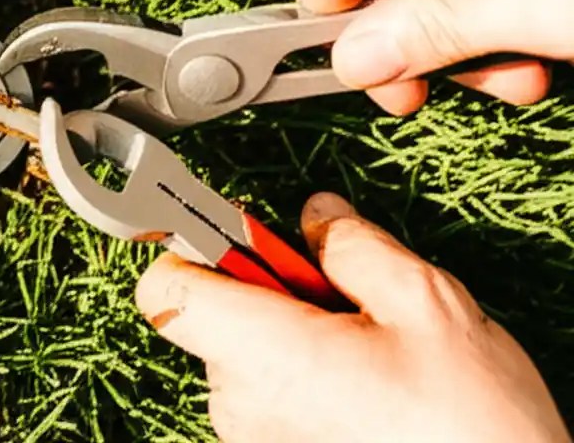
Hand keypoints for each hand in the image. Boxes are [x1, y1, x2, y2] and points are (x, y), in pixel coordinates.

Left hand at [135, 193, 569, 442]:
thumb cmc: (470, 421)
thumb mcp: (426, 305)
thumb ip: (353, 247)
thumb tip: (317, 217)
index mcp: (263, 354)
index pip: (166, 288)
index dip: (195, 249)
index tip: (241, 235)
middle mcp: (239, 404)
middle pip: (215, 319)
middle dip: (269, 295)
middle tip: (343, 301)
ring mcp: (253, 441)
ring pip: (247, 360)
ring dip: (294, 341)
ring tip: (372, 356)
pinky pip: (268, 400)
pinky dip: (304, 382)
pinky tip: (368, 393)